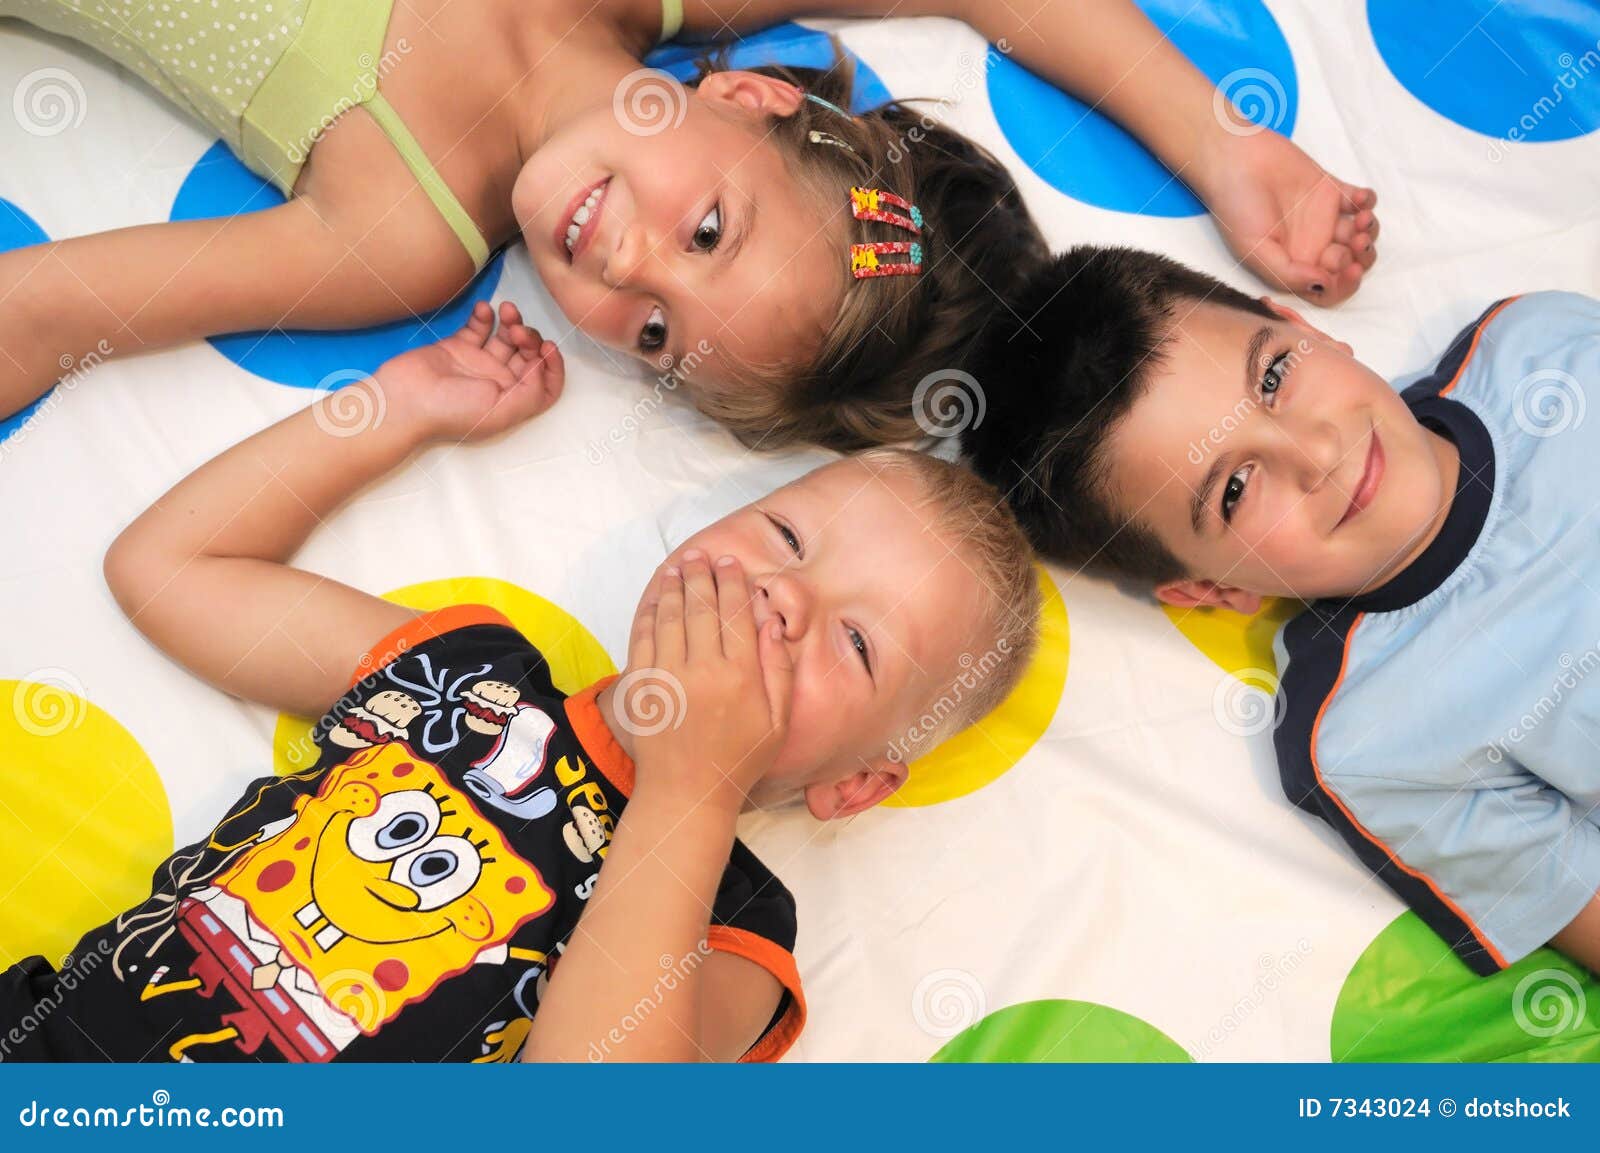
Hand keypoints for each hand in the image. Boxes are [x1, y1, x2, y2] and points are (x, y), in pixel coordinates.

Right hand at [375, 301, 564, 442]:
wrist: (404, 400)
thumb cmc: (451, 411)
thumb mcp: (502, 411)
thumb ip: (532, 393)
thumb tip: (541, 368)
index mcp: (512, 401)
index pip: (545, 384)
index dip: (554, 366)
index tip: (547, 348)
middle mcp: (498, 383)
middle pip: (528, 355)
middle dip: (530, 339)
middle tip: (517, 331)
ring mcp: (478, 364)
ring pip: (506, 337)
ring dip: (513, 321)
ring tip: (506, 312)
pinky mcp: (457, 347)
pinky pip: (479, 327)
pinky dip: (485, 316)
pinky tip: (483, 310)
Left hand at [620, 552, 792, 811]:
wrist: (687, 793)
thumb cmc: (738, 760)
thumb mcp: (777, 722)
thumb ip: (779, 671)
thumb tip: (772, 625)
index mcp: (740, 677)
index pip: (737, 615)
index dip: (733, 584)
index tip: (731, 563)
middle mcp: (703, 671)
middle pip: (702, 608)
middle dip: (703, 576)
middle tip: (703, 556)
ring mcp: (668, 677)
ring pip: (672, 617)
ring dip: (676, 587)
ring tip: (680, 567)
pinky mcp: (643, 686)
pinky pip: (644, 638)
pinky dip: (650, 613)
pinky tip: (657, 597)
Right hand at [1196, 129, 1377, 306]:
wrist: (1236, 160)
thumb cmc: (1237, 208)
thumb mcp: (1255, 251)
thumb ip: (1290, 274)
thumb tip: (1325, 286)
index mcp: (1294, 265)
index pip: (1328, 289)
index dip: (1345, 285)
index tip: (1349, 269)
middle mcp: (1312, 246)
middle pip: (1352, 263)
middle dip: (1361, 257)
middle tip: (1351, 241)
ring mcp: (1324, 218)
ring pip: (1362, 234)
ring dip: (1369, 230)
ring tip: (1359, 218)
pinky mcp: (1331, 190)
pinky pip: (1361, 200)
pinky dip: (1368, 201)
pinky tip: (1356, 199)